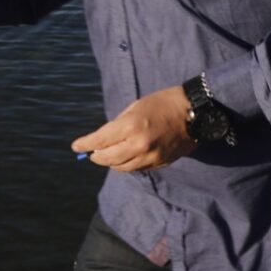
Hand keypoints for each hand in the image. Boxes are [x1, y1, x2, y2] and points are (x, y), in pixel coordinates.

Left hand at [72, 85, 195, 170]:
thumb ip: (118, 124)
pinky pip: (137, 167)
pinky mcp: (159, 163)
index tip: (76, 146)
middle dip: (96, 156)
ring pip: (121, 167)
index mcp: (130, 126)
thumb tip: (103, 139)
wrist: (195, 112)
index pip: (99, 141)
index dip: (85, 144)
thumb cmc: (163, 102)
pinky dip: (127, 163)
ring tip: (109, 154)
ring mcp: (150, 156)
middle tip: (92, 152)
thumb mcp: (136, 106)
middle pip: (107, 159)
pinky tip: (127, 156)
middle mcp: (138, 145)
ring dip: (112, 162)